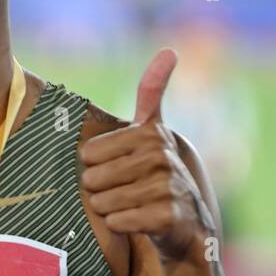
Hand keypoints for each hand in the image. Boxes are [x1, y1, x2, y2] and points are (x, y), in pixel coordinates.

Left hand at [79, 48, 215, 263]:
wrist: (186, 224)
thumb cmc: (158, 175)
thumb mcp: (154, 131)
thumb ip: (152, 92)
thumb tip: (169, 50)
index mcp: (151, 134)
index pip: (89, 154)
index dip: (95, 167)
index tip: (117, 168)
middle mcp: (162, 156)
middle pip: (93, 178)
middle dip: (99, 191)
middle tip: (121, 192)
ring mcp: (167, 186)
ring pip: (104, 201)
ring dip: (109, 209)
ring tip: (128, 207)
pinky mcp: (168, 216)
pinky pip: (119, 221)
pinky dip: (120, 225)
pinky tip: (135, 222)